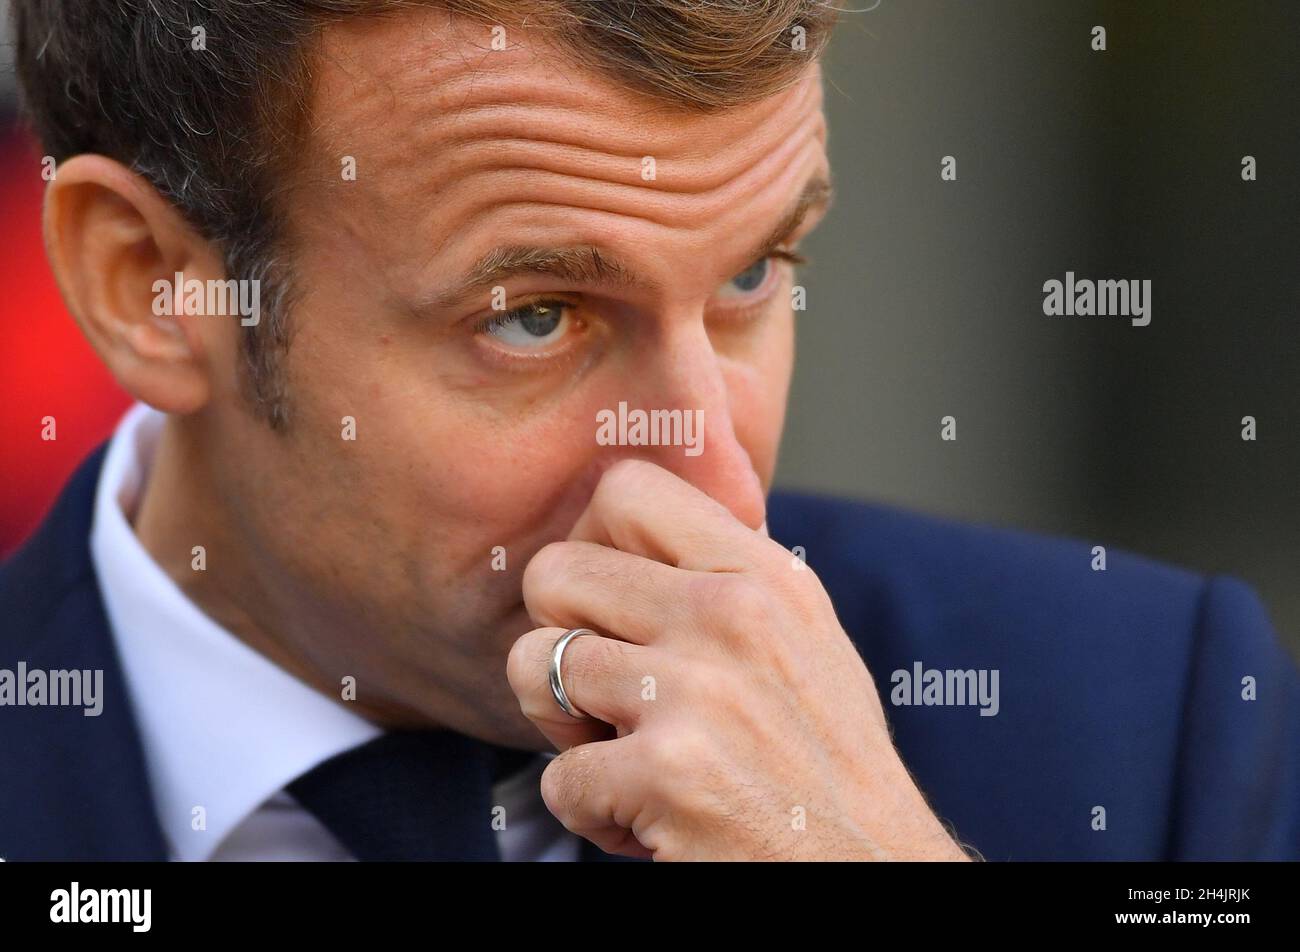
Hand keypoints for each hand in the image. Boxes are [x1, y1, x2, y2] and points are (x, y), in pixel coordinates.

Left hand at [507, 459, 969, 860]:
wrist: (870, 872)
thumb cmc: (826, 764)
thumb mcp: (800, 638)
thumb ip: (725, 575)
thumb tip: (627, 526)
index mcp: (763, 573)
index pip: (625, 487)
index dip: (590, 543)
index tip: (608, 604)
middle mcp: (731, 614)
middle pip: (552, 572)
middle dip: (557, 640)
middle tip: (604, 697)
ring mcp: (697, 689)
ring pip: (530, 665)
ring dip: (562, 730)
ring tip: (626, 758)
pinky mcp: (667, 770)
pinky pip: (555, 777)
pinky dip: (588, 811)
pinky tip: (646, 819)